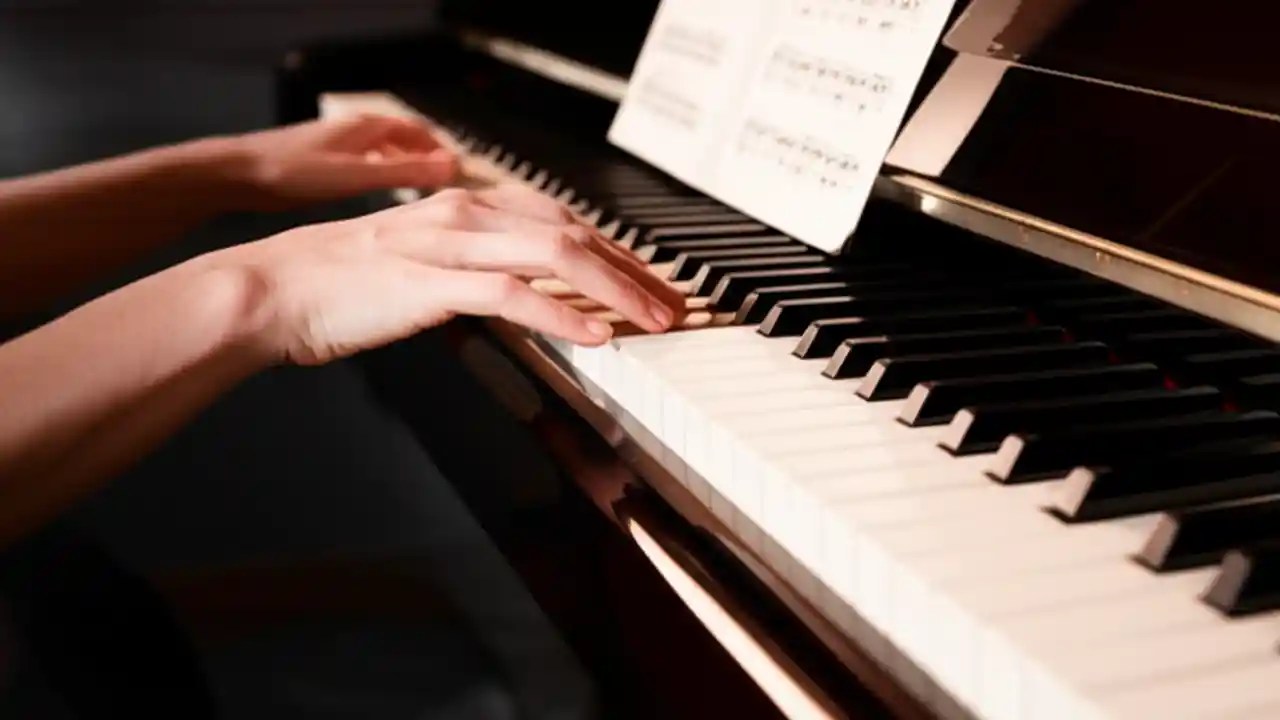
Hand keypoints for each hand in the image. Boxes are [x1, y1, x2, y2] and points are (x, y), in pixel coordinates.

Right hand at [216, 183, 685, 365]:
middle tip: (674, 306)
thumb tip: (525, 294)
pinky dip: (561, 315)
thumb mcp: (425, 266)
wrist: (276, 289)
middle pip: (574, 234)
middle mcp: (466, 215)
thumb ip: (475, 270)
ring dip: (615, 290)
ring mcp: (450, 246)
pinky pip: (511, 295)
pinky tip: (596, 335)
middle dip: (633, 272)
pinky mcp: (431, 284)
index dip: (616, 254)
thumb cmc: (345, 285)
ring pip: (555, 257)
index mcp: (466, 209)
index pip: (563, 223)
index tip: (650, 285)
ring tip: (654, 321)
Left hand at [228, 114, 459, 210]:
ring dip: (402, 164)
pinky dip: (378, 173)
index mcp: (365, 127)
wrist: (238, 175)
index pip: (417, 130)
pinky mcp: (319, 161)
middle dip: (424, 156)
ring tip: (415, 187)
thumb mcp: (357, 176)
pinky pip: (361, 162)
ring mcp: (334, 144)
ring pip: (379, 150)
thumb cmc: (293, 172)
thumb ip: (405, 173)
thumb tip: (451, 167)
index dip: (440, 149)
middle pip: (400, 138)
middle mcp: (352, 130)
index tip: (458, 170)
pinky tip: (373, 193)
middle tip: (442, 180)